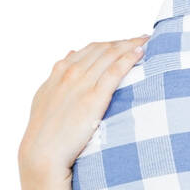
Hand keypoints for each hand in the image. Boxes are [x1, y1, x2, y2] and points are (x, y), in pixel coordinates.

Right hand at [18, 35, 149, 184]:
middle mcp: (71, 72)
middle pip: (104, 48)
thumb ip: (58, 76)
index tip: (127, 42)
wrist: (42, 152)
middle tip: (144, 38)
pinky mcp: (93, 98)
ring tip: (148, 41)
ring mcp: (82, 84)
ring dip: (131, 45)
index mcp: (60, 71)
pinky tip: (141, 53)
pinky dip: (128, 59)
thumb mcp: (46, 95)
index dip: (111, 43)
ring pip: (110, 55)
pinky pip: (114, 71)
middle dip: (125, 41)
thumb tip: (69, 55)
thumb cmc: (45, 129)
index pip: (91, 49)